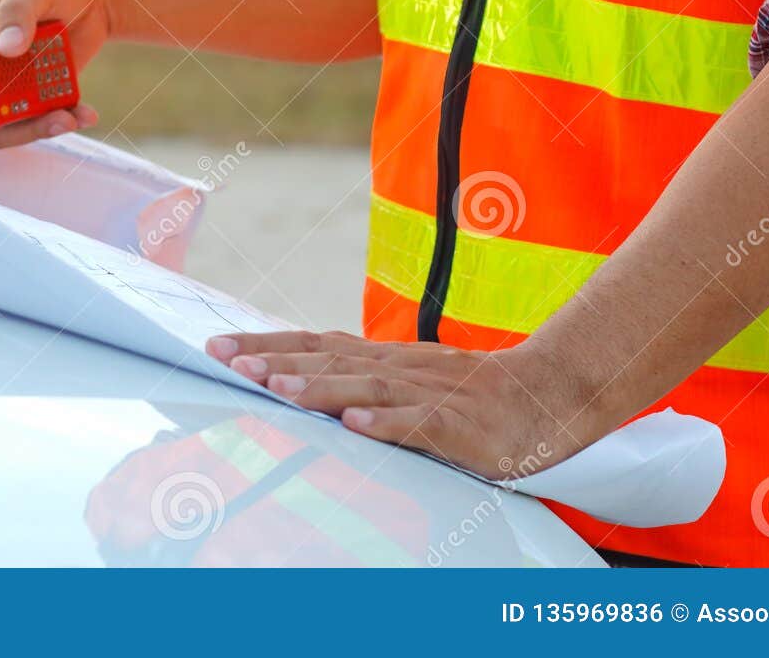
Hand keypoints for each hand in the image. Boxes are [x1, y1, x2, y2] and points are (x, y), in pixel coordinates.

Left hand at [205, 329, 606, 478]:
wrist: (550, 395)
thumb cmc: (471, 394)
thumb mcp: (408, 382)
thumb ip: (360, 381)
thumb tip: (297, 383)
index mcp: (383, 359)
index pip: (314, 344)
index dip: (267, 342)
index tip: (218, 345)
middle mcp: (399, 368)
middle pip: (329, 360)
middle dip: (277, 360)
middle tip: (229, 361)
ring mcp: (430, 393)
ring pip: (366, 387)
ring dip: (318, 388)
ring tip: (276, 387)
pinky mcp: (460, 424)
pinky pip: (420, 424)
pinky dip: (387, 424)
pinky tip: (355, 425)